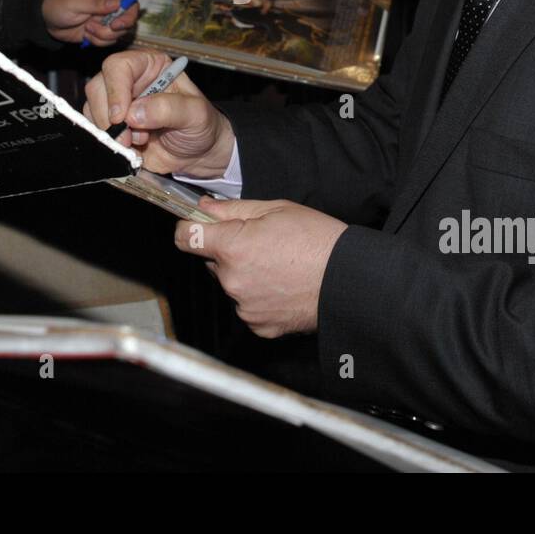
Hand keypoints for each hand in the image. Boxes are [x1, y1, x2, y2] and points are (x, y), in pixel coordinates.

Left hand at [43, 0, 140, 46]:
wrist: (48, 23)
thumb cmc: (58, 4)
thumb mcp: (75, 2)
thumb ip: (96, 3)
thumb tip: (118, 3)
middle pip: (131, 7)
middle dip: (126, 19)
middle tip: (115, 26)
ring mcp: (108, 16)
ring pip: (122, 27)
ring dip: (107, 33)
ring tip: (88, 28)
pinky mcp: (104, 30)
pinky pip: (112, 38)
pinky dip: (100, 40)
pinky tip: (87, 34)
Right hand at [84, 50, 233, 177]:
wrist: (198, 153)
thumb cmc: (200, 125)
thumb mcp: (196, 114)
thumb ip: (169, 109)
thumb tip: (134, 114)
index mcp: (150, 65)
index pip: (119, 66)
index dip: (115, 90)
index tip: (121, 117)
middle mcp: (129, 80)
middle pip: (98, 87)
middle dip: (109, 116)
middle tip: (129, 137)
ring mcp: (117, 103)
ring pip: (92, 109)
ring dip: (109, 132)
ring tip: (138, 142)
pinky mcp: (111, 125)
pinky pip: (94, 129)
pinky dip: (107, 142)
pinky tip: (130, 148)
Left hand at [174, 198, 346, 336]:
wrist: (348, 279)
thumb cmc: (317, 240)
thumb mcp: (274, 209)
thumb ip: (231, 209)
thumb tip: (204, 208)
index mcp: (232, 247)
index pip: (186, 237)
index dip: (192, 228)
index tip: (200, 227)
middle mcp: (232, 281)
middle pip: (212, 261)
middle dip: (228, 252)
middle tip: (260, 243)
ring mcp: (245, 307)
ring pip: (231, 284)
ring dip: (244, 275)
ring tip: (277, 265)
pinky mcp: (259, 325)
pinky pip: (247, 306)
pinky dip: (258, 297)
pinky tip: (281, 285)